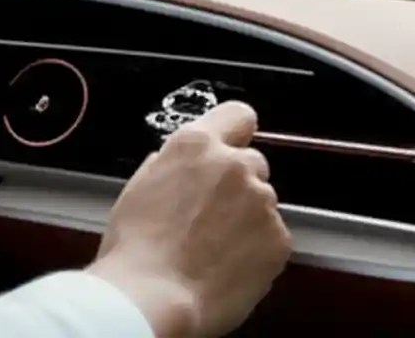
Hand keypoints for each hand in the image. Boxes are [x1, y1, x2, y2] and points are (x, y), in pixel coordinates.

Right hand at [87, 102, 290, 336]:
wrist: (153, 299)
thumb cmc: (136, 250)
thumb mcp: (139, 189)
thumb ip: (171, 166)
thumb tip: (182, 166)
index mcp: (195, 145)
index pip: (237, 115)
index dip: (234, 132)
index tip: (231, 146)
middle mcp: (234, 165)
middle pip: (251, 163)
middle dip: (236, 185)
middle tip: (209, 216)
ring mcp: (261, 201)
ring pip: (261, 202)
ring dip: (245, 219)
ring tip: (212, 249)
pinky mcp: (279, 238)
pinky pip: (272, 237)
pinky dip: (256, 251)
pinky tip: (226, 266)